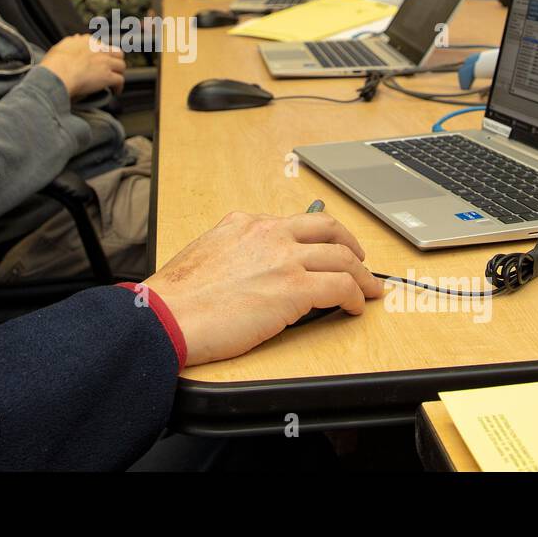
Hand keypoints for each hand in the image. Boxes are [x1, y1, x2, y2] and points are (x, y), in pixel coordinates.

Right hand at [39, 34, 125, 98]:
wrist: (58, 74)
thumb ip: (70, 42)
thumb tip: (75, 38)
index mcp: (87, 41)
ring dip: (118, 73)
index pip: (100, 44)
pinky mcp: (107, 76)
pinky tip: (115, 92)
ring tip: (115, 80)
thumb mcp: (60, 46)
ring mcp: (105, 62)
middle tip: (112, 69)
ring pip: (121, 65)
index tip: (99, 60)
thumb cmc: (55, 64)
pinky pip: (120, 81)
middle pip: (116, 52)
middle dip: (116, 60)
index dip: (101, 54)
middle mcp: (98, 49)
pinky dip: (118, 87)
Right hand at [143, 211, 384, 366]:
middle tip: (358, 260)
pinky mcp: (294, 287)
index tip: (323, 250)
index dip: (316, 238)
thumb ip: (231, 250)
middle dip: (349, 244)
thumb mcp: (205, 253)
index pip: (293, 222)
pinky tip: (355, 308)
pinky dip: (356, 296)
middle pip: (327, 228)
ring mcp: (284, 258)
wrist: (168, 313)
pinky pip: (342, 286)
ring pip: (342, 257)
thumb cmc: (177, 296)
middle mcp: (268, 233)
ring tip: (369, 289)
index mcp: (245, 223)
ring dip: (362, 274)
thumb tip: (246, 266)